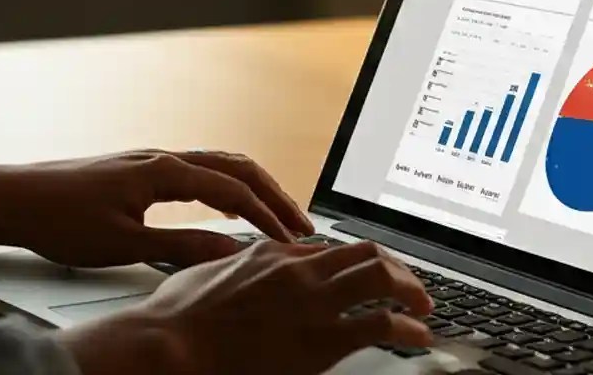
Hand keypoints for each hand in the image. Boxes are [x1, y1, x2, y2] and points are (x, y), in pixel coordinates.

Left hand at [0, 150, 314, 266]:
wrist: (12, 197)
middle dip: (275, 195)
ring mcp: (152, 160)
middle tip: (303, 224)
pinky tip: (228, 206)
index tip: (293, 241)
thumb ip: (181, 248)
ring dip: (254, 187)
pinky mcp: (140, 169)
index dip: (269, 217)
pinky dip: (229, 184)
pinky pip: (200, 169)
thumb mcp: (123, 245)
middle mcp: (164, 158)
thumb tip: (231, 253)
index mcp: (164, 172)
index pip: (235, 192)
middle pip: (238, 168)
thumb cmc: (58, 219)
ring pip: (220, 164)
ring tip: (278, 213)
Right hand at [58, 240, 432, 374]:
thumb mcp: (203, 275)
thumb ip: (230, 267)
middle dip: (395, 267)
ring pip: (381, 276)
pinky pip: (380, 323)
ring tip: (424, 306)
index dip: (355, 261)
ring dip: (411, 289)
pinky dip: (407, 327)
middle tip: (410, 286)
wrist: (168, 345)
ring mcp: (313, 301)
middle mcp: (299, 269)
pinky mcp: (322, 337)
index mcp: (271, 254)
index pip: (328, 248)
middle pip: (365, 252)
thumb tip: (232, 265)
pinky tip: (416, 335)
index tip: (367, 274)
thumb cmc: (175, 319)